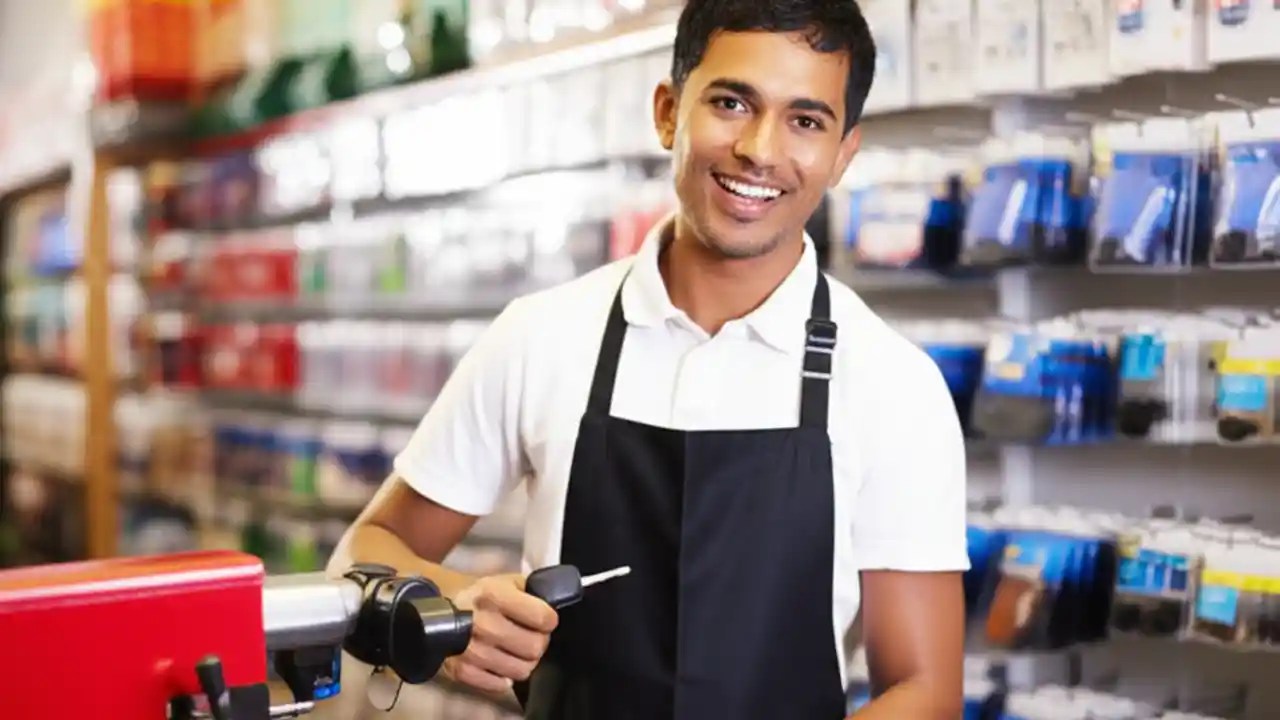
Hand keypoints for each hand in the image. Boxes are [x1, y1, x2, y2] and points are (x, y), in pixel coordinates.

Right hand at [444, 573, 558, 693]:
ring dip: (523, 661)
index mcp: (494, 596)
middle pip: (535, 648)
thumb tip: (556, 603)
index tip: (545, 620)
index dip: (549, 620)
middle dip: (538, 642)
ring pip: (521, 670)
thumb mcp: (506, 581)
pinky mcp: (462, 670)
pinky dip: (503, 677)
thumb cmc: (481, 596)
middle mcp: (483, 624)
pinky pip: (499, 685)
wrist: (440, 611)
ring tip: (515, 650)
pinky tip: (500, 662)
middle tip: (530, 636)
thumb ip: (533, 591)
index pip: (543, 618)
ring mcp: (472, 650)